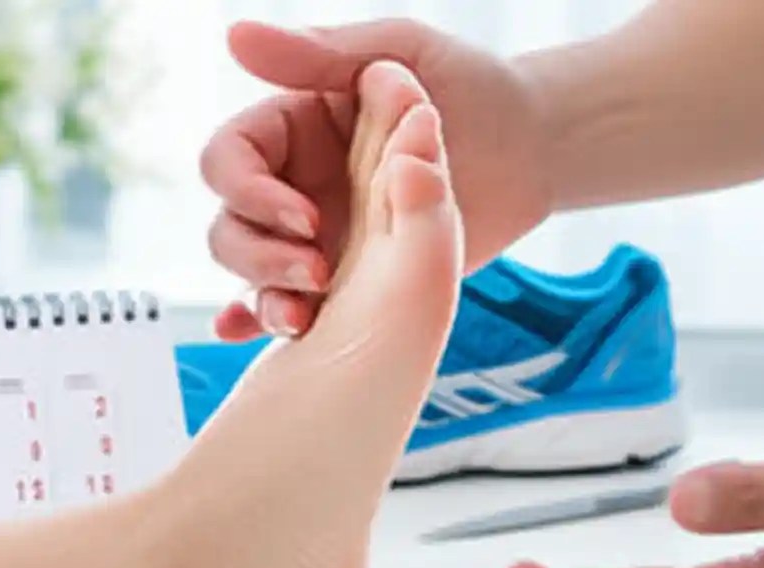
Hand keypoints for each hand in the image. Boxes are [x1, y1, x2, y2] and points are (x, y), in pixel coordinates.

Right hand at [201, 19, 549, 339]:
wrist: (533, 150)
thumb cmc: (471, 86)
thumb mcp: (399, 52)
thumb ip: (321, 53)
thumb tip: (235, 35)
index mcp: (293, 126)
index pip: (229, 158)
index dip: (249, 193)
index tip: (304, 218)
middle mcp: (293, 182)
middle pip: (230, 223)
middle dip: (259, 253)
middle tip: (318, 270)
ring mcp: (316, 236)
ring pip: (250, 271)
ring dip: (264, 292)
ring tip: (306, 313)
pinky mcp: (344, 280)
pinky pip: (288, 304)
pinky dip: (259, 322)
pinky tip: (244, 336)